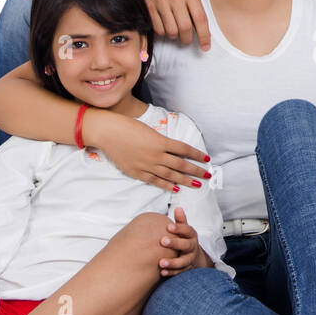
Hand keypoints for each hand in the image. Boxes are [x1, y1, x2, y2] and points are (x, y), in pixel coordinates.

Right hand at [97, 113, 212, 190]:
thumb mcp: (149, 130)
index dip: (197, 154)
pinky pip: (155, 180)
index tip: (206, 159)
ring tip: (197, 185)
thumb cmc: (127, 126)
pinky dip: (166, 185)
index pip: (184, 149)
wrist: (108, 132)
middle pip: (181, 164)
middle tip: (207, 175)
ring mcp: (147, 165)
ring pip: (171, 175)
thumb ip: (161, 141)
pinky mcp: (137, 172)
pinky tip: (175, 188)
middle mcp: (156, 154)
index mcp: (161, 141)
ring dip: (185, 180)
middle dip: (196, 171)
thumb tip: (173, 149)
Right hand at [131, 0, 211, 49]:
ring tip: (174, 29)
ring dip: (174, 36)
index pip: (200, 18)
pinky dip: (163, 32)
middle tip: (187, 39)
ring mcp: (161, 2)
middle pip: (185, 28)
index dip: (204, 35)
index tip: (206, 47)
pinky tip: (163, 24)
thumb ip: (195, 10)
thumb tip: (205, 35)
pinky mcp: (149, 8)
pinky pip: (159, 30)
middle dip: (187, 39)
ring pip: (172, 31)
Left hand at [156, 206, 208, 276]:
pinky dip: (171, 273)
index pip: (187, 230)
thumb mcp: (185, 230)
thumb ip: (181, 221)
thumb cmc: (185, 240)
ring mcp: (190, 259)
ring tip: (161, 262)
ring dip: (172, 263)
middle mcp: (192, 247)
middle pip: (186, 245)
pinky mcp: (186, 269)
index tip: (168, 226)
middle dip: (175, 244)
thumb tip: (178, 208)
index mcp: (191, 236)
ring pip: (183, 262)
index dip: (179, 228)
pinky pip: (179, 272)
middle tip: (163, 241)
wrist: (194, 257)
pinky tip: (162, 272)